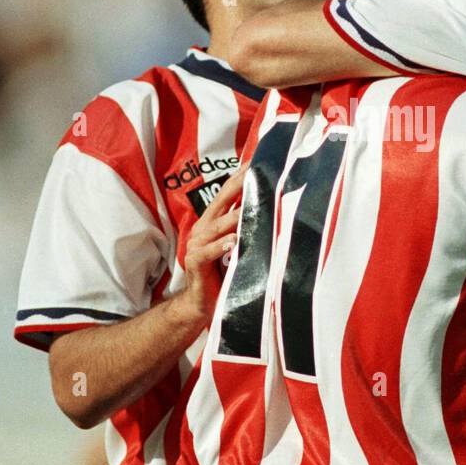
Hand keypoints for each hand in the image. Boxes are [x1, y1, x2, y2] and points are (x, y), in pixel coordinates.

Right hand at [176, 164, 246, 329]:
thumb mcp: (237, 247)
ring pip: (217, 226)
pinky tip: (234, 242)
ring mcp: (196, 245)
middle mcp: (202, 229)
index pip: (226, 194)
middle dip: (238, 185)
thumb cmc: (224, 273)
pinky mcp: (195, 263)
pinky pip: (208, 252)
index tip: (256, 160)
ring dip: (235, 217)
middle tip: (254, 171)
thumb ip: (245, 228)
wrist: (201, 304)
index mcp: (212, 222)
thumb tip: (270, 208)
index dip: (239, 177)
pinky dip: (221, 246)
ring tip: (252, 207)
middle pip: (220, 202)